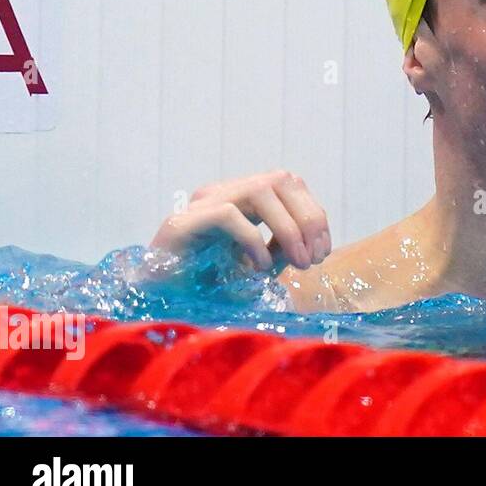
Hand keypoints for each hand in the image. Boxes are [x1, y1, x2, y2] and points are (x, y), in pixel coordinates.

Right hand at [149, 170, 331, 270]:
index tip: (323, 251)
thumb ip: (285, 248)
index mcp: (241, 197)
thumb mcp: (260, 263)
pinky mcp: (181, 223)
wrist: (162, 305)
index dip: (314, 213)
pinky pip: (228, 215)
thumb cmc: (210, 284)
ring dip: (287, 227)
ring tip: (295, 261)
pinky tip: (258, 267)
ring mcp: (200, 204)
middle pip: (279, 179)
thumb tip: (313, 241)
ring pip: (258, 190)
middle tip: (313, 258)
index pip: (289, 184)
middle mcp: (222, 192)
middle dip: (307, 218)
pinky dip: (253, 240)